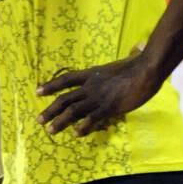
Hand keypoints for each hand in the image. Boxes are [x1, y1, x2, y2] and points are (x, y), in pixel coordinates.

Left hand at [35, 52, 158, 136]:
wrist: (145, 71)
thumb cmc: (137, 66)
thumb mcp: (122, 62)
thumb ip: (121, 62)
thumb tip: (135, 49)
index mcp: (91, 74)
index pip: (66, 79)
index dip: (51, 85)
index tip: (38, 92)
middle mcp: (90, 86)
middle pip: (65, 98)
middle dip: (50, 110)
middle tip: (39, 120)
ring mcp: (98, 97)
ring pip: (73, 110)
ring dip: (60, 121)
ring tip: (50, 131)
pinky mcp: (108, 108)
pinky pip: (90, 119)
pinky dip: (82, 127)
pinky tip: (76, 134)